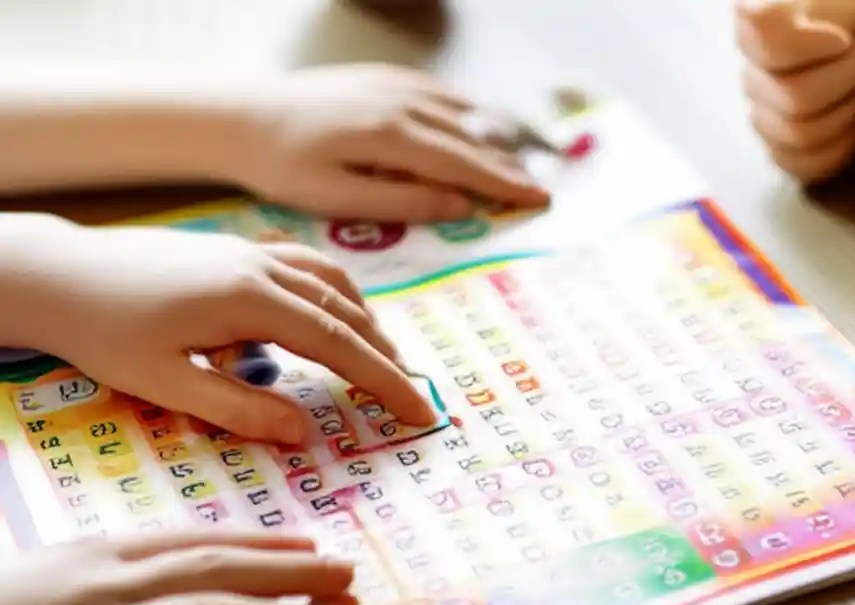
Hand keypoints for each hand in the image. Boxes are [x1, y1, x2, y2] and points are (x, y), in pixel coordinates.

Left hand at [0, 216, 435, 441]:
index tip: (419, 412)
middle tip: (416, 398)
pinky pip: (307, 267)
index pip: (338, 344)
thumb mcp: (164, 383)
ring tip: (385, 361)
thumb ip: (239, 409)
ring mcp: (250, 252)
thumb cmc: (101, 330)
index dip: (384, 380)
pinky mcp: (235, 250)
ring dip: (367, 321)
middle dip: (387, 357)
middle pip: (346, 312)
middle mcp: (261, 268)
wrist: (55, 272)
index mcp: (249, 300)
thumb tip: (304, 434)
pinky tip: (334, 316)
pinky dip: (336, 294)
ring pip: (332, 282)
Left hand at [232, 64, 549, 221]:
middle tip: (542, 189)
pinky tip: (482, 125)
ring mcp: (394, 83)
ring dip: (496, 138)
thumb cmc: (281, 166)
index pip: (466, 163)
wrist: (239, 116)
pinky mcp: (383, 76)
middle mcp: (402, 102)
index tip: (540, 199)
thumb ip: (403, 202)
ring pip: (463, 111)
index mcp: (392, 136)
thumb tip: (462, 205)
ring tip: (523, 162)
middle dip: (510, 165)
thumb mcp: (337, 198)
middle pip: (472, 137)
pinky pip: (442, 93)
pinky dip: (471, 112)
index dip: (506, 183)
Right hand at [734, 0, 854, 181]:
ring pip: (798, 133)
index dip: (803, 45)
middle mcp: (753, 59)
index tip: (844, 39)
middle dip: (850, 78)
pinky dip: (842, 147)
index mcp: (763, 9)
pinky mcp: (781, 146)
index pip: (761, 31)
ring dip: (851, 112)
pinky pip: (801, 164)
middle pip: (792, 95)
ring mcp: (763, 107)